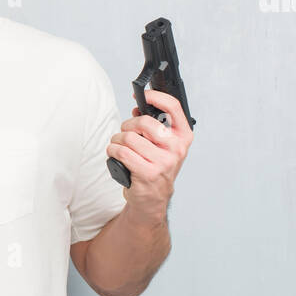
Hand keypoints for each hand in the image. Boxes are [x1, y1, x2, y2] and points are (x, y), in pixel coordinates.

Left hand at [107, 89, 192, 221]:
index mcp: (183, 137)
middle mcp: (177, 149)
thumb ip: (155, 126)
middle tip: (125, 132)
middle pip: (144, 122)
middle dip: (127, 125)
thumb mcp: (162, 145)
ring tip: (119, 146)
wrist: (153, 199)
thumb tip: (138, 108)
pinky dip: (112, 151)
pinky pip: (122, 152)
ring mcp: (164, 162)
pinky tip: (115, 154)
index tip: (142, 96)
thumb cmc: (156, 167)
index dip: (155, 97)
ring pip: (129, 138)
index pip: (173, 107)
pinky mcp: (148, 173)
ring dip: (117, 140)